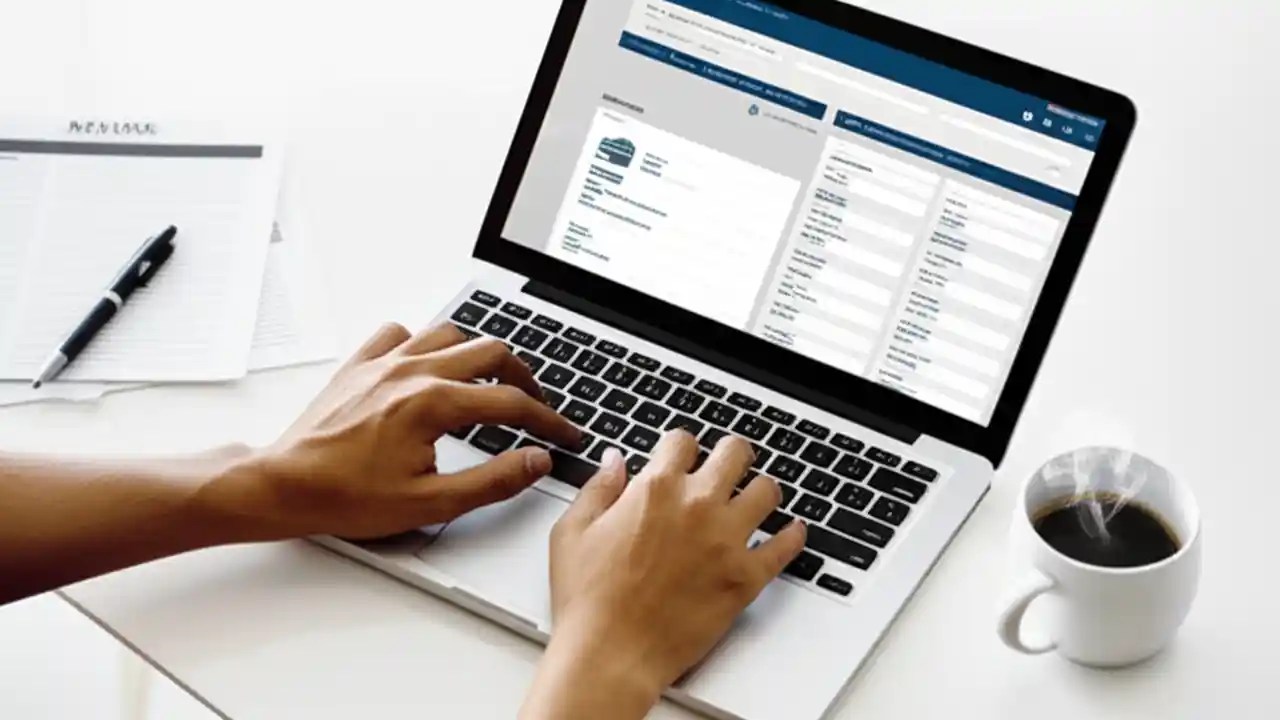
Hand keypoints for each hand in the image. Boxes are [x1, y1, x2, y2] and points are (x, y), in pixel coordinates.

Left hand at [201, 322, 580, 540]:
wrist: (281, 486)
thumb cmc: (344, 498)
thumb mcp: (431, 504)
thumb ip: (493, 481)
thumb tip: (535, 461)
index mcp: (433, 404)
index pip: (512, 403)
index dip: (549, 420)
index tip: (565, 433)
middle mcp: (412, 372)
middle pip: (491, 353)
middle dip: (524, 378)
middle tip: (536, 404)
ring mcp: (383, 363)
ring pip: (450, 334)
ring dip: (478, 354)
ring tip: (491, 381)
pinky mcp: (359, 365)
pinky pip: (400, 334)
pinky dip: (423, 344)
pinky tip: (427, 366)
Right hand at [521, 431, 806, 718]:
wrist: (610, 654)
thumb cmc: (588, 601)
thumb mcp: (572, 532)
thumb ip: (598, 489)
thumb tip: (614, 461)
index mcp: (655, 489)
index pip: (683, 441)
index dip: (681, 447)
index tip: (682, 457)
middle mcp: (696, 505)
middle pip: (735, 452)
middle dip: (730, 455)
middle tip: (728, 466)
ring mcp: (726, 540)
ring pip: (767, 491)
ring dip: (761, 491)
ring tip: (755, 498)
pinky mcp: (746, 577)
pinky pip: (785, 546)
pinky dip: (791, 536)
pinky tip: (791, 531)